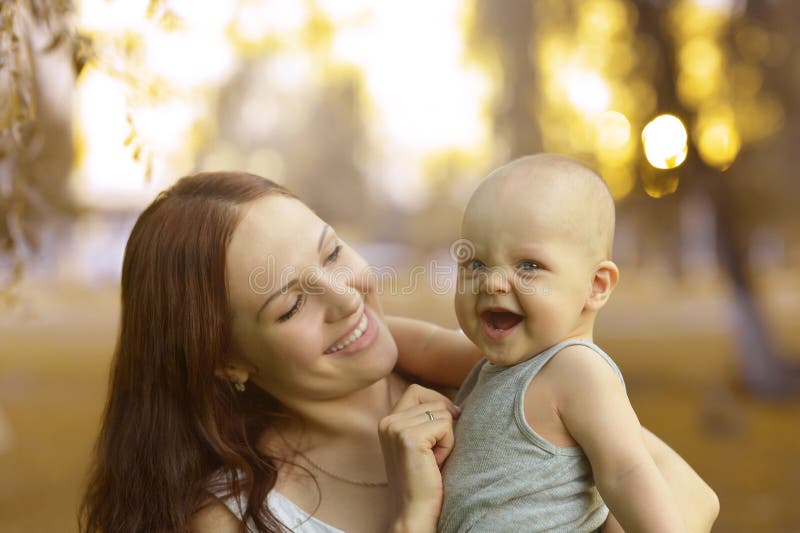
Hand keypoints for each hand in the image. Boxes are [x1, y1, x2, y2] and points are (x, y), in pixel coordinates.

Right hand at [378, 384, 460, 532]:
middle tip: (435, 452)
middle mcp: (388, 421)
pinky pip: (446, 425)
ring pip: (442, 412)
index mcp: (387, 421)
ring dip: (447, 436)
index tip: (447, 423)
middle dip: (444, 424)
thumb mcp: (419, 443)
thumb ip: (426, 420)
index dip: (437, 401)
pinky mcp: (410, 438)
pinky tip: (436, 463)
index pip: (417, 390)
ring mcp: (397, 429)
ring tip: (434, 459)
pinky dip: (448, 444)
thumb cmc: (423, 479)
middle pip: (433, 400)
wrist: (414, 511)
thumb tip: (456, 405)